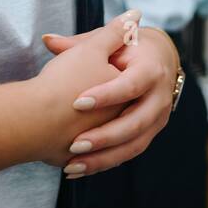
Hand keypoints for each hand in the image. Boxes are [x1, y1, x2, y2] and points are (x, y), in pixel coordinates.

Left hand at [41, 14, 178, 178]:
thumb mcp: (110, 44)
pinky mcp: (149, 134)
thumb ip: (80, 43)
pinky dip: (103, 163)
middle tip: (75, 143)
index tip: (78, 103)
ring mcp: (157, 119)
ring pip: (133, 145)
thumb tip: (47, 39)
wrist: (159, 62)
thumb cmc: (128, 49)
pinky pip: (128, 154)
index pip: (130, 85)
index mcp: (151, 70)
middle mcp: (160, 98)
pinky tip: (77, 168)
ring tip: (72, 164)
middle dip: (105, 136)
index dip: (106, 95)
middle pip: (135, 122)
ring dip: (103, 157)